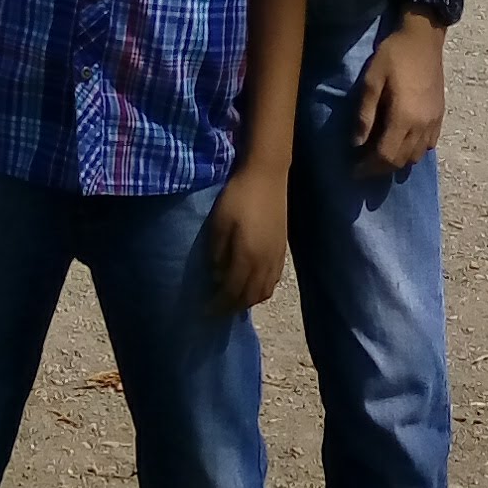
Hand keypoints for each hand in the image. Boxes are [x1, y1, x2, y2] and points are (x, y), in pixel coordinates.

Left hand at [207, 164, 288, 312]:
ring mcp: (276, 258)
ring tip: (233, 300)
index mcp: (247, 258)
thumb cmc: (238, 197)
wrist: (267, 176)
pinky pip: (273, 281)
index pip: (231, 293)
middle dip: (232, 307)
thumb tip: (216, 276)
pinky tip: (252, 285)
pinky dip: (261, 290)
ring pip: (264, 292)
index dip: (218, 305)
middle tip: (217, 310)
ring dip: (248, 301)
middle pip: (249, 297)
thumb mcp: (218, 224)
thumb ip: (217, 253)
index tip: (204, 311)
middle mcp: (264, 264)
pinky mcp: (282, 250)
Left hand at [355, 13, 447, 170]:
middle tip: (363, 165)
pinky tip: (402, 143)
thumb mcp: (372, 80)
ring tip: (380, 155)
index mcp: (404, 118)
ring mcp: (434, 122)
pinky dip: (414, 152)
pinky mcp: (440, 116)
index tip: (354, 169)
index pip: (386, 156)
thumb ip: (365, 114)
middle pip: (401, 161)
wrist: (423, 38)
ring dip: (397, 161)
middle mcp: (422, 126)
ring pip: (416, 156)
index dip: (369, 167)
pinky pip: (428, 145)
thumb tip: (357, 143)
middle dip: (380, 168)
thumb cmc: (394, 55)